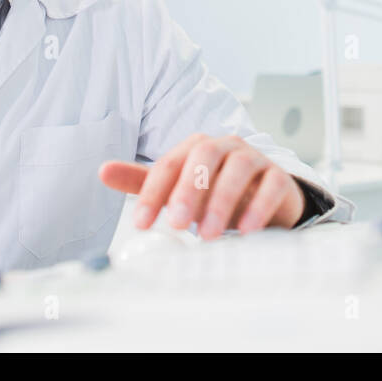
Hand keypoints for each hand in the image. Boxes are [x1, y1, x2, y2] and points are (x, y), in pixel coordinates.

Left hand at [98, 133, 305, 240]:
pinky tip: (246, 230)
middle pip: (204, 155)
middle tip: (178, 224)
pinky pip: (272, 184)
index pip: (169, 164)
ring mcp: (254, 159)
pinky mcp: (278, 177)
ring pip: (239, 167)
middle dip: (189, 189)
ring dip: (222, 200)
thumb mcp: (177, 188)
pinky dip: (259, 206)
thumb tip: (102, 171)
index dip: (153, 193)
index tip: (142, 223)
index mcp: (195, 147)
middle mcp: (225, 147)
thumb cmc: (215, 191)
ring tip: (210, 234)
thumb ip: (143, 181)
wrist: (264, 197)